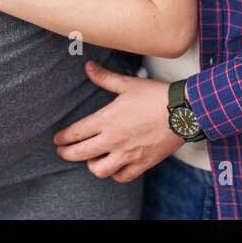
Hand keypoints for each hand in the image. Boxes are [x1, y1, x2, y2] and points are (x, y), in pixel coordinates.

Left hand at [53, 61, 185, 181]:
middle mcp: (114, 139)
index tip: (57, 139)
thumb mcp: (128, 83)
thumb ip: (105, 77)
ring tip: (91, 159)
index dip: (63, 138)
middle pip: (81, 153)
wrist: (184, 111)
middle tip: (62, 151)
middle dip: (67, 153)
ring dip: (91, 165)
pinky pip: (122, 176)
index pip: (77, 132)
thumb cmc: (155, 95)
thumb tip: (88, 66)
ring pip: (99, 170)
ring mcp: (128, 154)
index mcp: (108, 119)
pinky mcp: (142, 163)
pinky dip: (115, 174)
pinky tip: (113, 167)